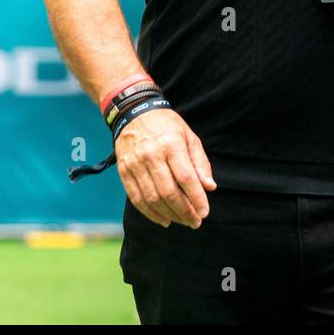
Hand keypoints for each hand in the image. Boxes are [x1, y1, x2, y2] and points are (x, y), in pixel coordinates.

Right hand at [115, 108, 215, 228]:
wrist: (134, 112)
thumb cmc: (167, 126)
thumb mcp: (189, 137)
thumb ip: (200, 163)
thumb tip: (209, 187)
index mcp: (171, 144)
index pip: (185, 178)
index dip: (196, 198)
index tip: (205, 212)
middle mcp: (151, 155)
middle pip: (168, 192)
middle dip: (184, 211)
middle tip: (195, 222)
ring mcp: (135, 164)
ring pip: (152, 199)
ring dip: (169, 215)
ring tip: (182, 221)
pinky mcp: (124, 171)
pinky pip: (136, 198)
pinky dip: (150, 213)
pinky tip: (163, 219)